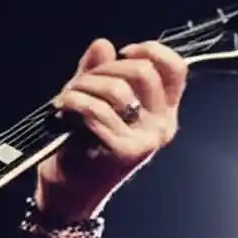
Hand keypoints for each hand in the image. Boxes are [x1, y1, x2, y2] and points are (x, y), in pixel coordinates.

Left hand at [37, 38, 187, 220]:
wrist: (68, 193)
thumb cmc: (81, 147)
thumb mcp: (93, 102)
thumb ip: (99, 72)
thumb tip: (103, 44)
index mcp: (163, 112)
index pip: (175, 68)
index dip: (150, 50)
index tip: (124, 52)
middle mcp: (161, 126)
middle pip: (142, 72)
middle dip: (105, 69)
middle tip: (82, 81)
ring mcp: (145, 140)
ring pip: (116, 89)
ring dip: (83, 86)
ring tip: (66, 97)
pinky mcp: (123, 150)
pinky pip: (97, 111)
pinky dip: (74, 103)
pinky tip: (62, 108)